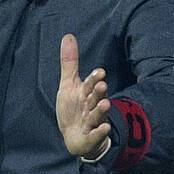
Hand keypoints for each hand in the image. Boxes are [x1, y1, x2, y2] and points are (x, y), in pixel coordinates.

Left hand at [56, 33, 111, 157]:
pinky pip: (96, 134)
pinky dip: (100, 131)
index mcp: (86, 93)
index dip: (94, 78)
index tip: (99, 71)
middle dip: (99, 91)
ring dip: (101, 109)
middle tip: (102, 84)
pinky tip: (104, 127)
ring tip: (105, 103)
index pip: (90, 83)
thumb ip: (70, 63)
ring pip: (97, 115)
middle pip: (96, 97)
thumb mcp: (68, 85)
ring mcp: (92, 122)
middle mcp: (91, 106)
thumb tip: (68, 36)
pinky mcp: (91, 136)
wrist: (75, 136)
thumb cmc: (73, 108)